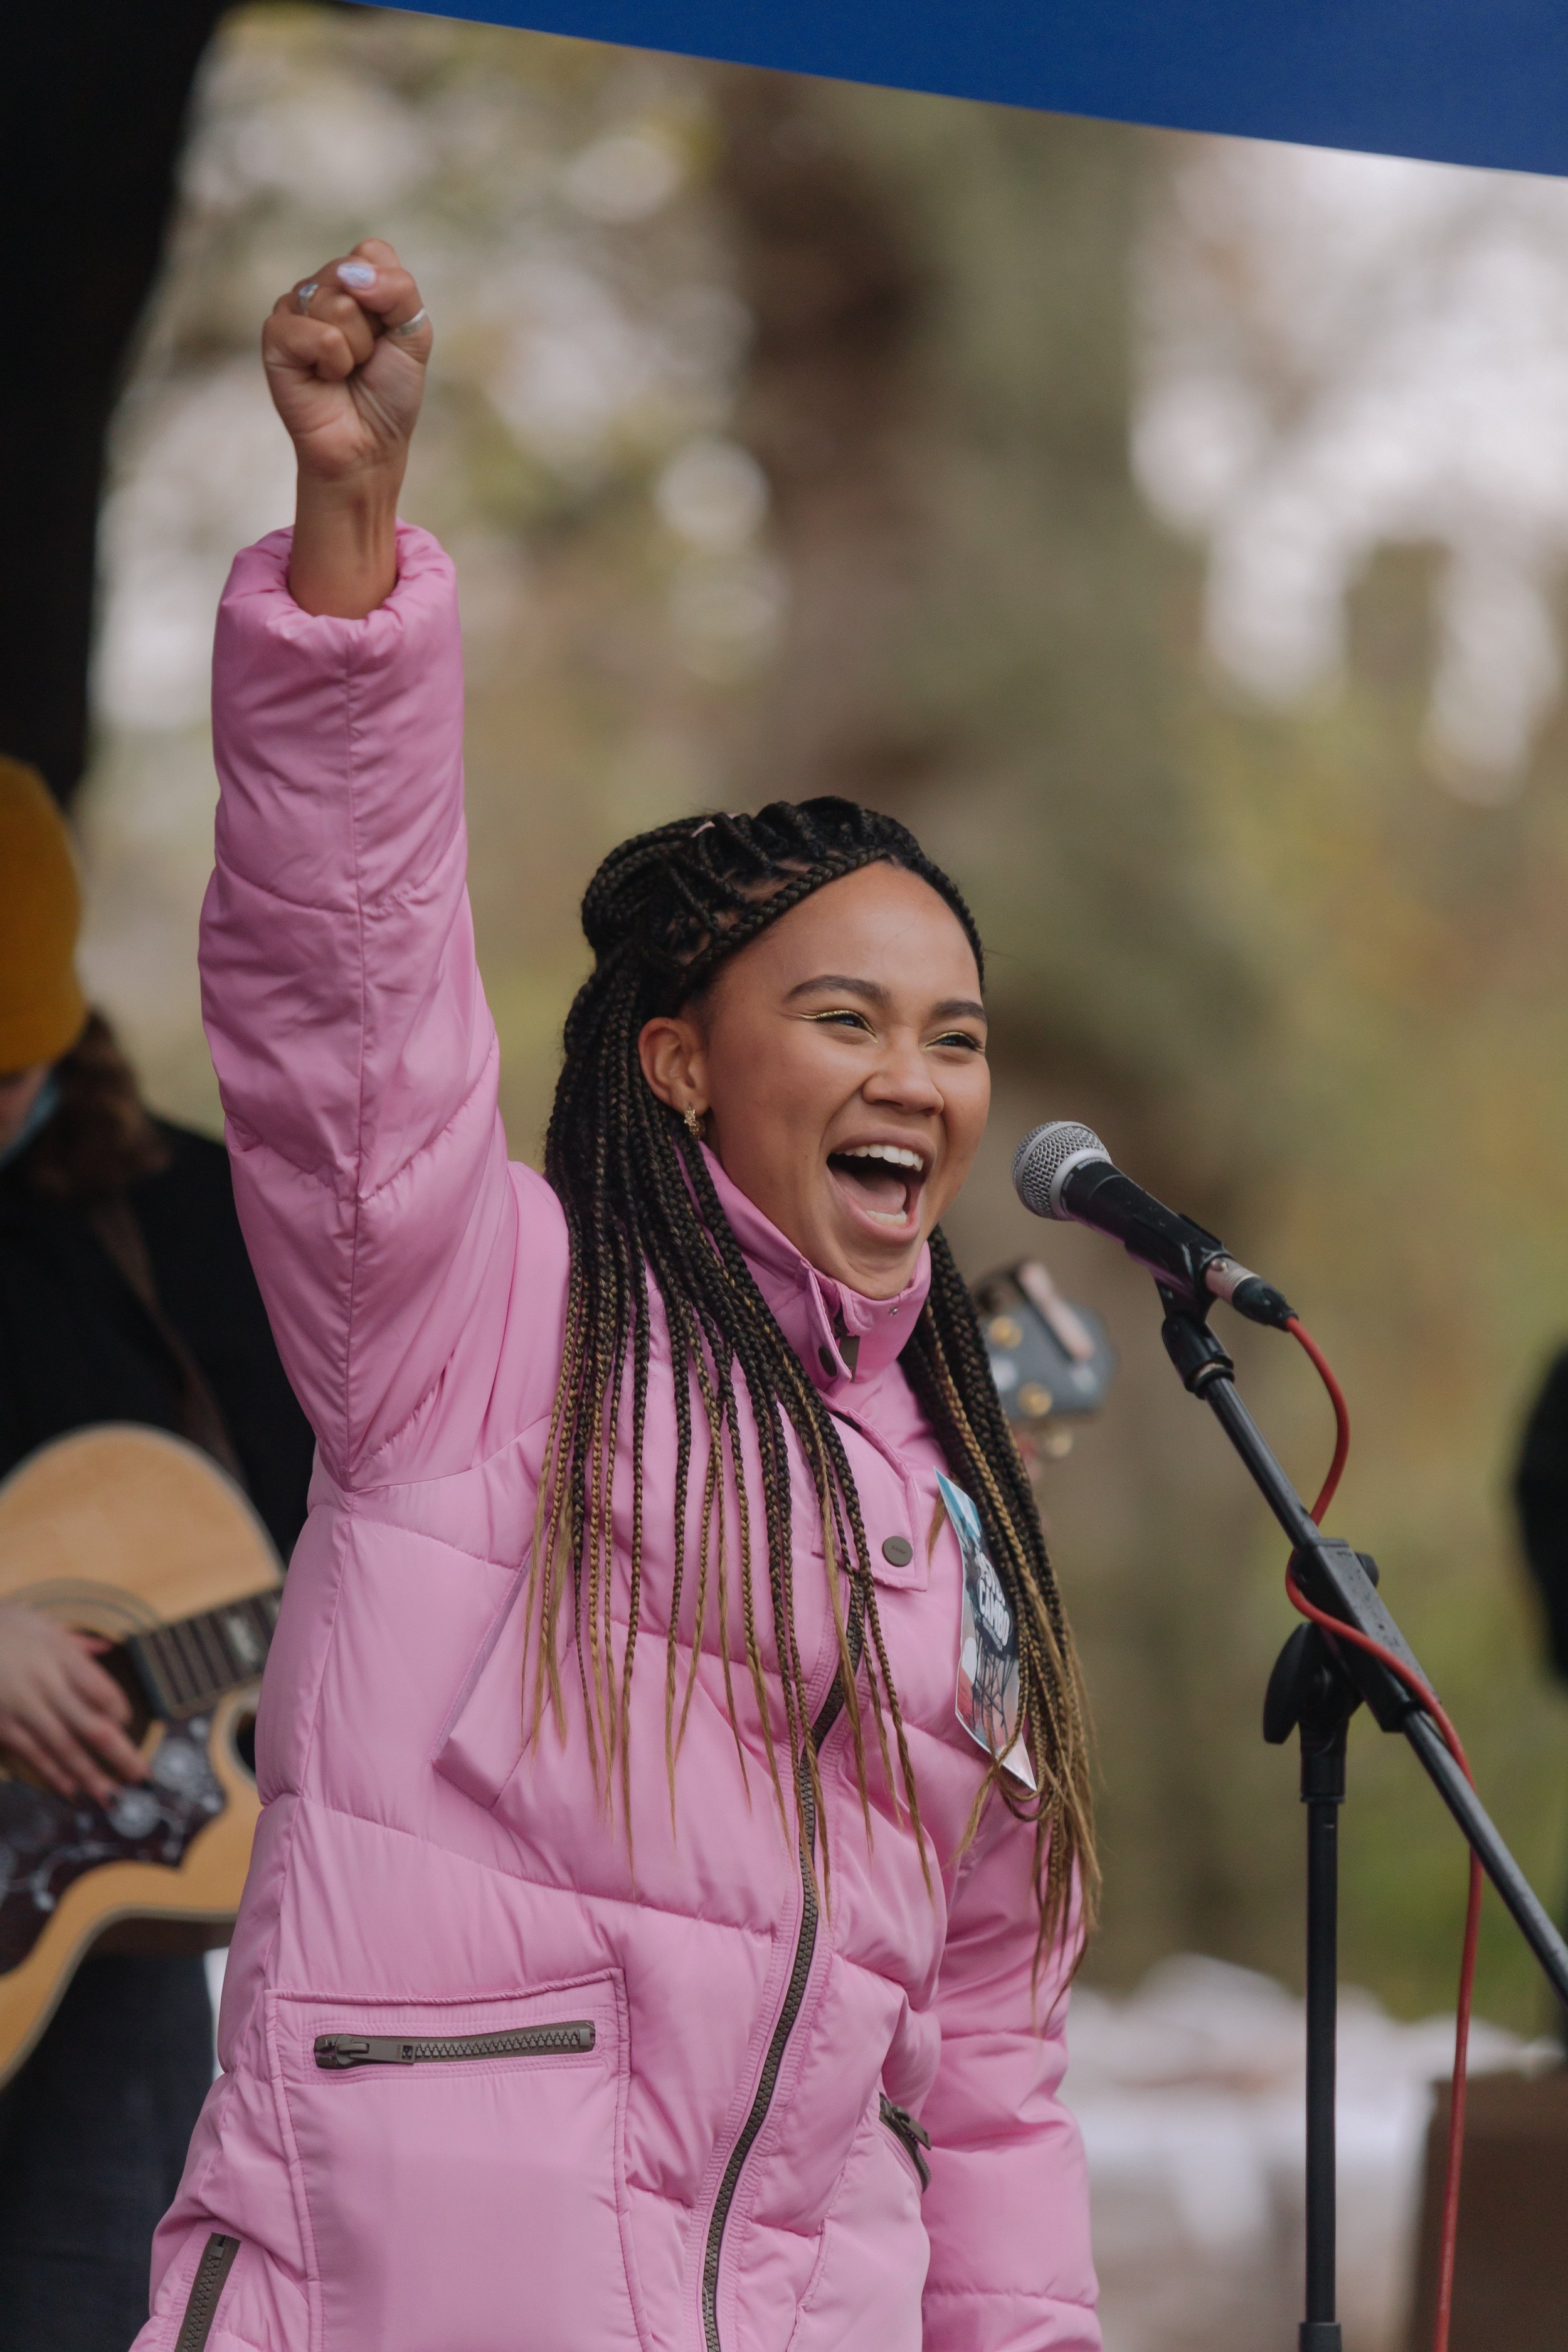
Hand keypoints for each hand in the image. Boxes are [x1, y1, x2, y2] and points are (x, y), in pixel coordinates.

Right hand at [0, 1602, 147, 1803]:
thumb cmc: (4, 1629)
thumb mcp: (42, 1624)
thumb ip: (76, 1641)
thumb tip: (106, 1646)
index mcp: (61, 1655)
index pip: (103, 1690)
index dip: (120, 1710)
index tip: (127, 1721)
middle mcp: (45, 1684)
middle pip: (91, 1725)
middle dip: (120, 1755)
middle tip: (142, 1776)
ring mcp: (22, 1707)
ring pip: (64, 1747)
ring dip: (90, 1775)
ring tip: (111, 1797)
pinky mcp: (2, 1725)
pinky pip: (33, 1753)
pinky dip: (54, 1774)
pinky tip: (72, 1790)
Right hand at [261, 239, 432, 618]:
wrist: (368, 446)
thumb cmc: (388, 394)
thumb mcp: (414, 336)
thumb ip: (399, 291)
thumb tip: (354, 273)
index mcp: (353, 282)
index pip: (371, 253)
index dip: (389, 297)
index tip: (387, 334)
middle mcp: (320, 289)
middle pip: (352, 275)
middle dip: (373, 328)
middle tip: (365, 360)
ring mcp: (294, 310)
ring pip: (337, 304)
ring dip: (355, 349)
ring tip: (345, 371)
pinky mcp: (276, 337)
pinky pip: (316, 332)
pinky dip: (332, 362)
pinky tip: (324, 378)